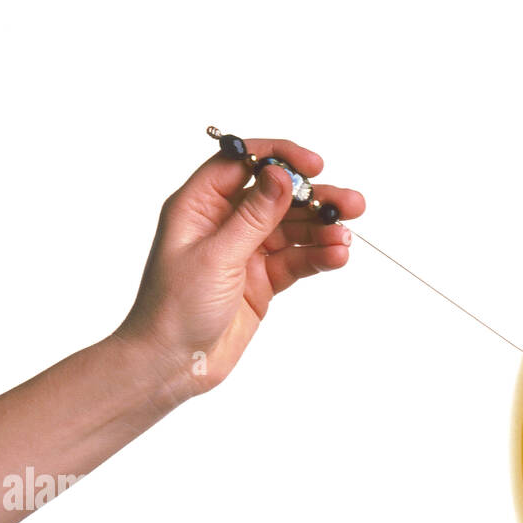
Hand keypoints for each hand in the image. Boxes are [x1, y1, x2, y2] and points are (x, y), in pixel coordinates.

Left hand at [115, 138, 364, 397]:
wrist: (172, 363)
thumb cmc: (175, 309)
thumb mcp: (216, 257)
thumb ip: (252, 217)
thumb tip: (279, 176)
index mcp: (199, 206)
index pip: (243, 164)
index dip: (279, 159)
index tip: (313, 166)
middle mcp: (223, 223)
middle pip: (276, 197)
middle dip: (314, 199)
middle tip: (351, 204)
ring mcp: (244, 252)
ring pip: (291, 230)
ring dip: (321, 231)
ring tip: (346, 238)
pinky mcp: (261, 281)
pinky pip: (295, 261)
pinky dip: (316, 258)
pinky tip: (336, 256)